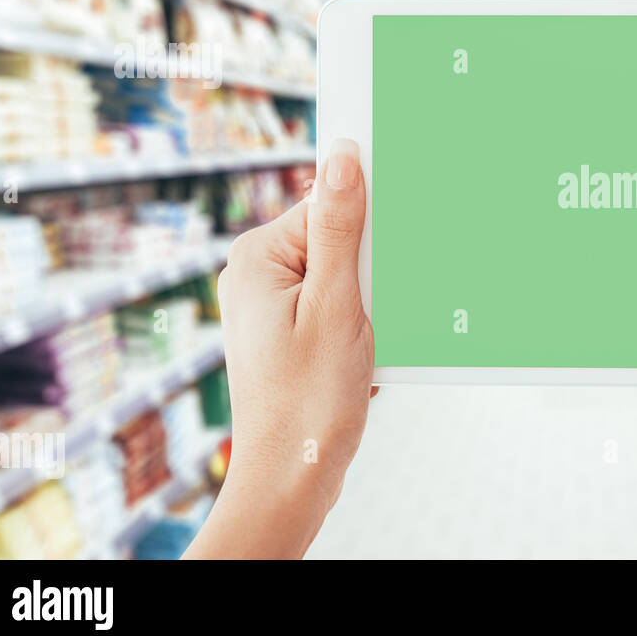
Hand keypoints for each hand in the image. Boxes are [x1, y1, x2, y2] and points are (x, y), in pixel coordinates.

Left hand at [185, 138, 373, 558]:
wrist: (294, 477)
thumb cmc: (308, 401)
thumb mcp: (336, 304)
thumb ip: (340, 228)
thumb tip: (341, 158)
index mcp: (258, 257)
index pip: (327, 204)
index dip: (366, 230)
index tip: (380, 264)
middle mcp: (257, 277)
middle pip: (338, 240)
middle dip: (368, 275)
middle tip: (367, 316)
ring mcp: (271, 308)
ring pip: (344, 278)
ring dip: (368, 307)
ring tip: (358, 348)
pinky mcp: (289, 335)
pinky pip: (339, 309)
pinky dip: (360, 329)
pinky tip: (357, 361)